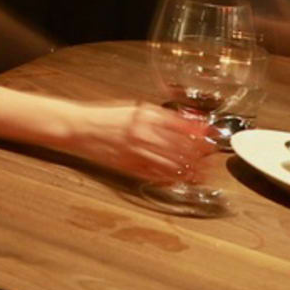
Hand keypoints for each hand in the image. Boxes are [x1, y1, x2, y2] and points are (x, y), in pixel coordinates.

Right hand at [62, 99, 216, 183]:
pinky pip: (154, 174)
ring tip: (202, 175)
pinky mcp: (127, 165)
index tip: (212, 137)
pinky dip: (169, 178)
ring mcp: (135, 150)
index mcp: (144, 115)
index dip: (200, 133)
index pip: (181, 125)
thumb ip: (158, 116)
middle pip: (180, 146)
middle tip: (212, 160)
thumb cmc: (104, 116)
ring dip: (188, 170)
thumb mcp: (133, 109)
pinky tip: (179, 180)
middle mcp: (142, 132)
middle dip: (199, 155)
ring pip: (170, 163)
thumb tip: (186, 122)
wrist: (77, 127)